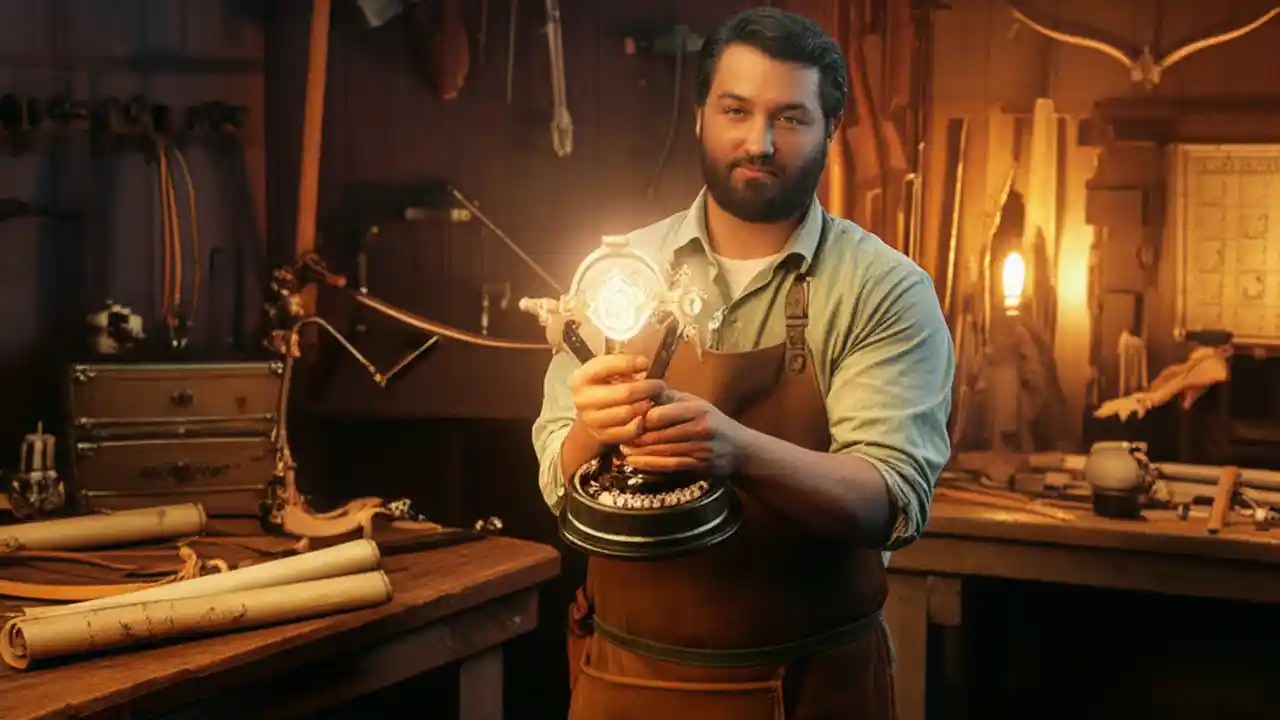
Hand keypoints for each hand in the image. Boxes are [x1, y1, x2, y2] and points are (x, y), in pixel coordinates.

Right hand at [570, 354, 666, 445]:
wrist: (590, 412)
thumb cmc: (604, 385)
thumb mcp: (608, 370)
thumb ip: (623, 366)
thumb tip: (644, 366)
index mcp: (583, 378)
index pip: (607, 367)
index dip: (629, 363)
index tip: (646, 363)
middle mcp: (583, 400)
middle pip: (625, 393)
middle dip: (648, 388)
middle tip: (660, 386)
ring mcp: (591, 420)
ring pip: (628, 413)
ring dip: (647, 406)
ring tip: (655, 399)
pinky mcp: (601, 435)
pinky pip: (628, 432)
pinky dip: (640, 424)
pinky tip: (645, 415)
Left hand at [620, 390, 745, 477]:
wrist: (740, 449)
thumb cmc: (713, 422)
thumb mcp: (696, 403)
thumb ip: (670, 398)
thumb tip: (643, 390)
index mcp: (697, 410)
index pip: (661, 414)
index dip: (642, 418)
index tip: (628, 418)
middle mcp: (700, 429)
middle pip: (659, 435)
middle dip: (637, 437)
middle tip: (620, 437)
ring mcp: (700, 449)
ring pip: (662, 452)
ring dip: (640, 452)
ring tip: (624, 450)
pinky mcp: (699, 466)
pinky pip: (669, 467)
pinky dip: (650, 465)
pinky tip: (637, 462)